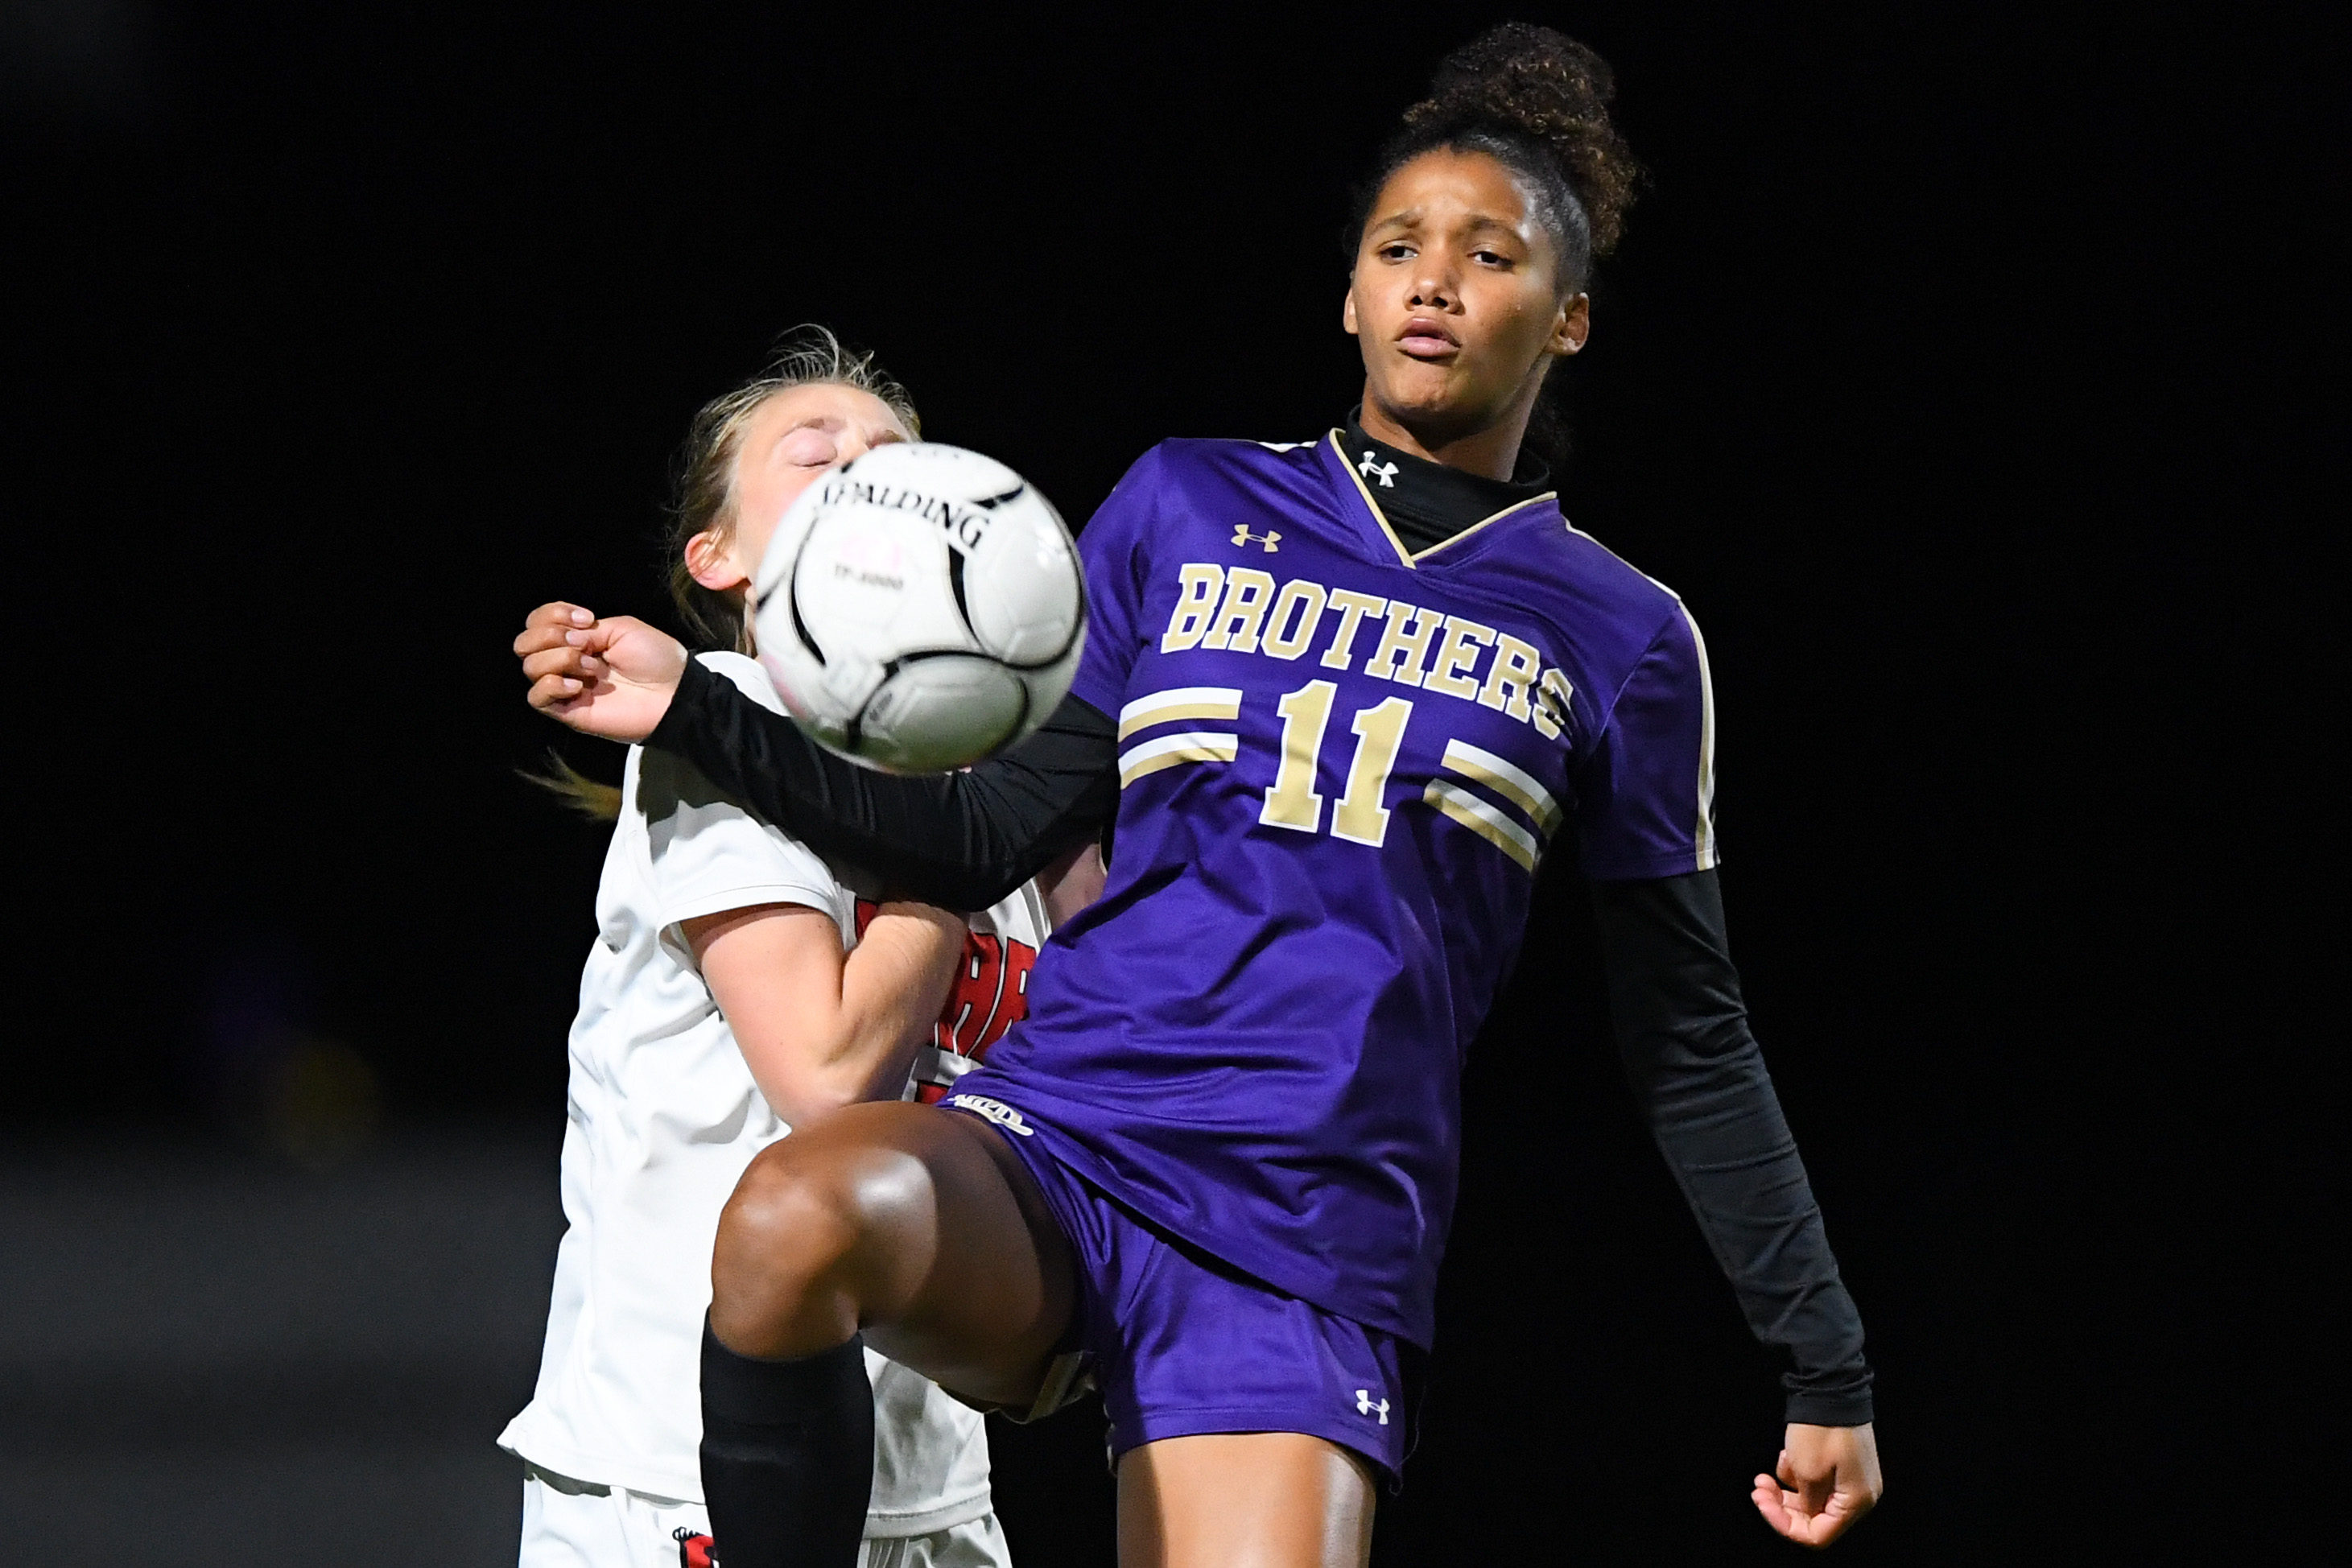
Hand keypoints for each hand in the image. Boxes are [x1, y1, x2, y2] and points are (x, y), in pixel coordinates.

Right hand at [515, 602, 688, 742]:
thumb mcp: (621, 628)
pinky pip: (536, 698)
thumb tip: (564, 638)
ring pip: (530, 667)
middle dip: (549, 635)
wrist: (673, 692)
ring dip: (559, 659)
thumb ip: (586, 629)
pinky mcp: (568, 711)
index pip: (537, 621)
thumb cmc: (656, 659)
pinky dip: (551, 685)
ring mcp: (565, 687)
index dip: (552, 614)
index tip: (586, 619)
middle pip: (523, 643)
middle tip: (583, 644)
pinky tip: (577, 686)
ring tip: (592, 667)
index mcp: (578, 639)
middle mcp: (566, 661)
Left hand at [1752, 1422, 1880, 1547]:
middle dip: (1781, 1506)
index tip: (1763, 1504)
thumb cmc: (1822, 1428)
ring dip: (1785, 1489)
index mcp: (1856, 1502)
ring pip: (1811, 1497)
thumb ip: (1806, 1503)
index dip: (1786, 1525)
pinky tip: (1786, 1454)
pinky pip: (1816, 1478)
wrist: (1831, 1386)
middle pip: (1814, 1517)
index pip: (1819, 1535)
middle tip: (1758, 1489)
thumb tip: (1806, 1512)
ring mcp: (1851, 1477)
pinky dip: (1796, 1471)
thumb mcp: (1807, 1471)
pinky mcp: (1841, 1462)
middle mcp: (1859, 1494)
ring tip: (1765, 1473)